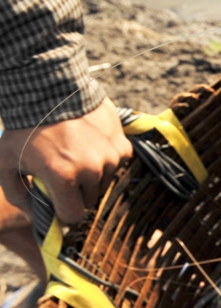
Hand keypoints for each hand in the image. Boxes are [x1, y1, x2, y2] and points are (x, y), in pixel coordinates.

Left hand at [0, 97, 131, 223]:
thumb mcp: (7, 162)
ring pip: (103, 182)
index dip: (62, 212)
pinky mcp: (122, 146)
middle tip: (62, 173)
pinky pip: (115, 165)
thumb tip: (35, 217)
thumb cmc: (25, 128)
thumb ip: (17, 194)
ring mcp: (110, 158)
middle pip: (88, 199)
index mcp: (63, 177)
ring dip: (91, 176)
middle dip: (75, 192)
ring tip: (75, 155)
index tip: (56, 202)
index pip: (72, 215)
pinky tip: (88, 145)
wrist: (52, 90)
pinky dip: (104, 160)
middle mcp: (91, 170)